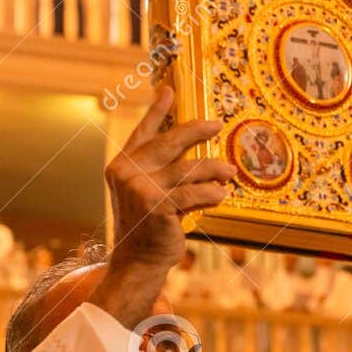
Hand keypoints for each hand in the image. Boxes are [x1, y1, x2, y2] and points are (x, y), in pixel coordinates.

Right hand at [93, 87, 235, 328]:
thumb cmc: (146, 227)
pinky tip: (222, 194)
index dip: (156, 109)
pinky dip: (212, 193)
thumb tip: (192, 148)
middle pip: (169, 141)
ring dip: (215, 169)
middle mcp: (127, 173)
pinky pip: (195, 193)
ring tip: (230, 172)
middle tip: (216, 125)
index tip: (169, 89)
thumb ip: (159, 170)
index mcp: (121, 165)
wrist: (137, 262)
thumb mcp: (146, 193)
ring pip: (189, 169)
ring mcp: (141, 189)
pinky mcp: (158, 207)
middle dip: (196, 130)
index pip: (143, 131)